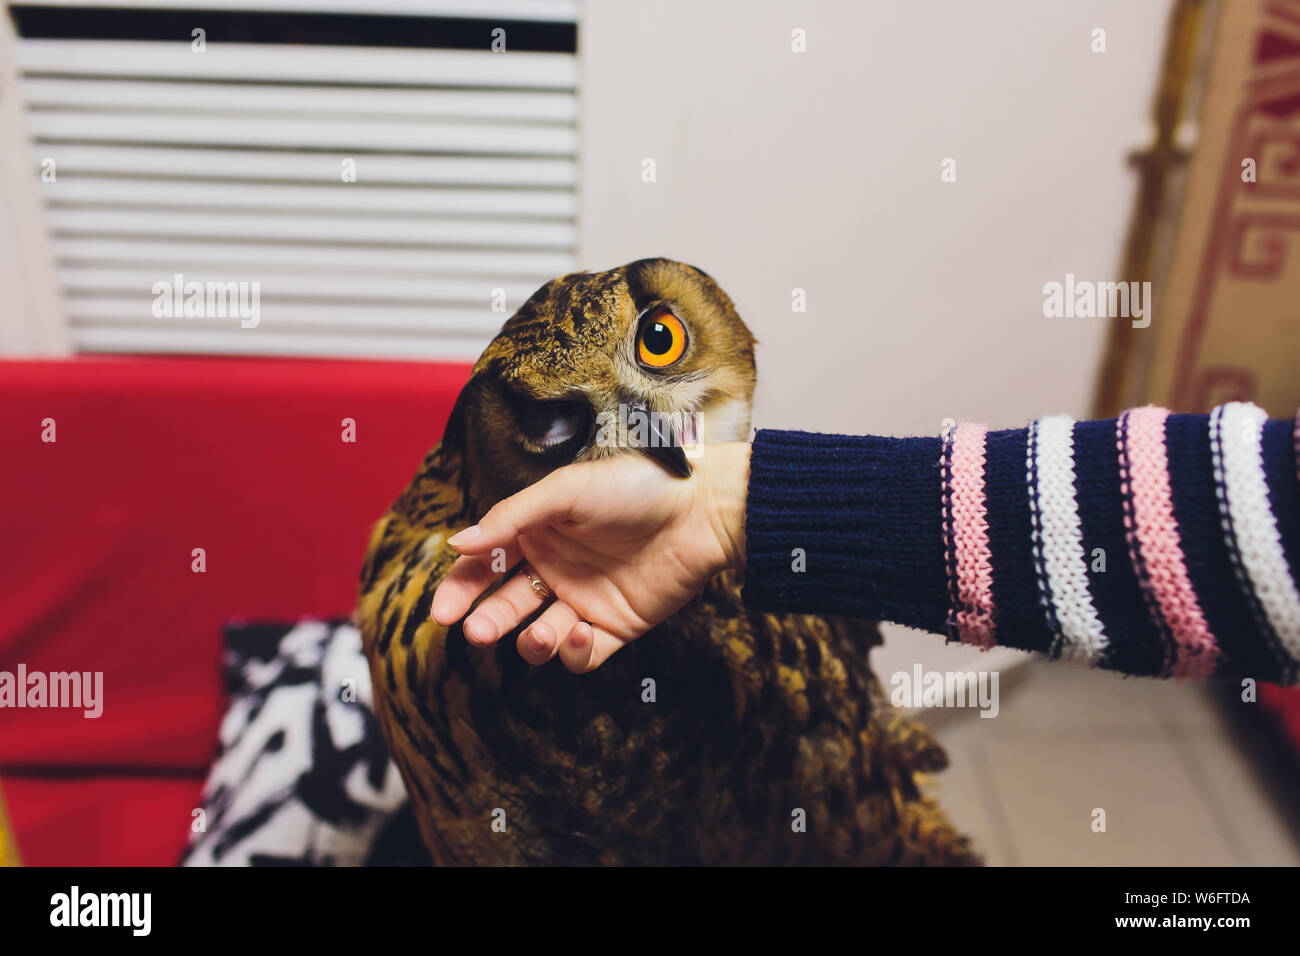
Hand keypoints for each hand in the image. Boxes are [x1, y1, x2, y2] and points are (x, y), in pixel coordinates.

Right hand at [429, 441, 749, 671]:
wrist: (700, 512)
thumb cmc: (634, 488)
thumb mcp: (565, 491)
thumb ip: (510, 518)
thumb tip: (457, 544)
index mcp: (538, 533)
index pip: (485, 566)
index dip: (460, 589)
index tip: (443, 612)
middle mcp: (556, 568)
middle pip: (506, 604)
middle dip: (487, 620)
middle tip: (477, 632)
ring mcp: (585, 599)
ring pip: (540, 634)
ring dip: (531, 641)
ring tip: (540, 633)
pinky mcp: (616, 626)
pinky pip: (582, 653)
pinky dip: (572, 652)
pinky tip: (577, 634)